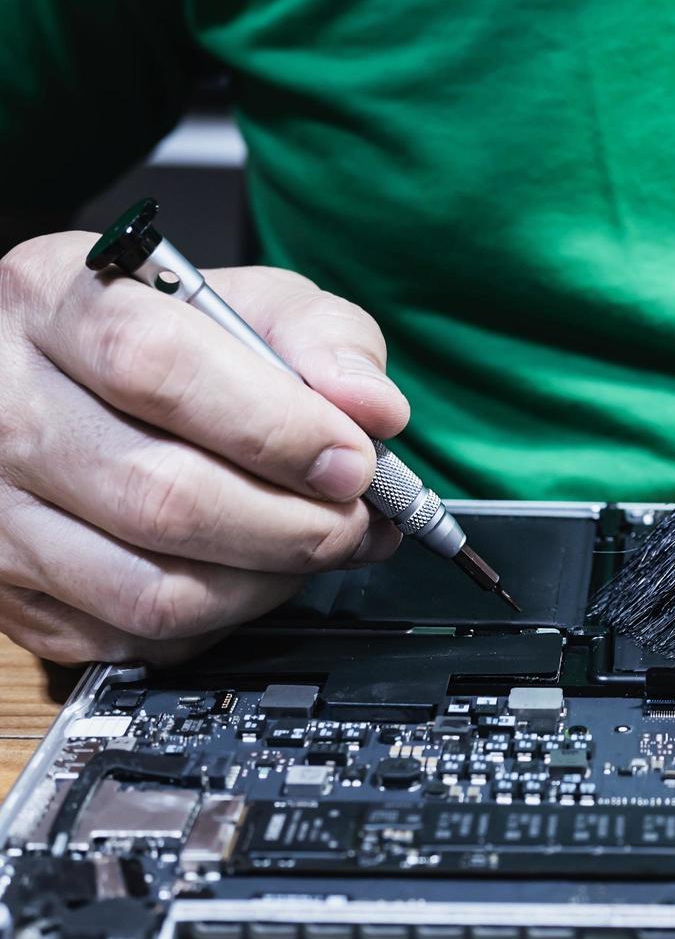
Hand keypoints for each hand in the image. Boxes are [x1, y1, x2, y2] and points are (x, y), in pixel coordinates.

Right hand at [0, 232, 409, 663]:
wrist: (60, 377)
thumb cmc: (161, 335)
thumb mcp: (247, 301)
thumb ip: (322, 339)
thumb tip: (373, 409)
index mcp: (56, 301)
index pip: (161, 370)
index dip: (275, 428)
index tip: (352, 459)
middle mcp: (5, 406)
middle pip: (161, 496)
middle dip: (293, 525)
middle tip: (354, 519)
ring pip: (150, 589)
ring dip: (265, 584)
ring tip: (316, 547)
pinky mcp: (7, 592)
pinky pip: (131, 638)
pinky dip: (217, 622)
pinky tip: (251, 577)